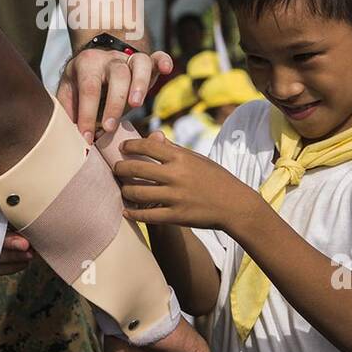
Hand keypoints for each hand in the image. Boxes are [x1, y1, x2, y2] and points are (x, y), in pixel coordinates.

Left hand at [57, 47, 172, 141]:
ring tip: (136, 104)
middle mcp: (110, 58)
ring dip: (141, 84)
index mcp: (87, 63)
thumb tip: (68, 135)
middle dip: (115, 103)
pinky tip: (167, 69)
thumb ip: (67, 110)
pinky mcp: (146, 62)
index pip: (89, 88)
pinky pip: (157, 57)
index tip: (86, 137)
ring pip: (140, 63)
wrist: (95, 60)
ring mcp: (129, 58)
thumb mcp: (68, 92)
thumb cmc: (81, 83)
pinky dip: (163, 61)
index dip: (87, 114)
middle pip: (117, 75)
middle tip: (109, 127)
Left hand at [113, 132, 259, 232]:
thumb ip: (173, 148)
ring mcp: (175, 197)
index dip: (130, 146)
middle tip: (116, 169)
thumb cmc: (216, 179)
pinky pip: (147, 215)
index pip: (148, 146)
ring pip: (137, 193)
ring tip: (123, 189)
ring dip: (125, 191)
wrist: (235, 206)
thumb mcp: (197, 159)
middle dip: (120, 168)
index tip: (123, 148)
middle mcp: (176, 175)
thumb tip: (153, 135)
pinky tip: (126, 212)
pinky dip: (133, 214)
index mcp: (181, 158)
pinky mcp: (176, 216)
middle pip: (136, 169)